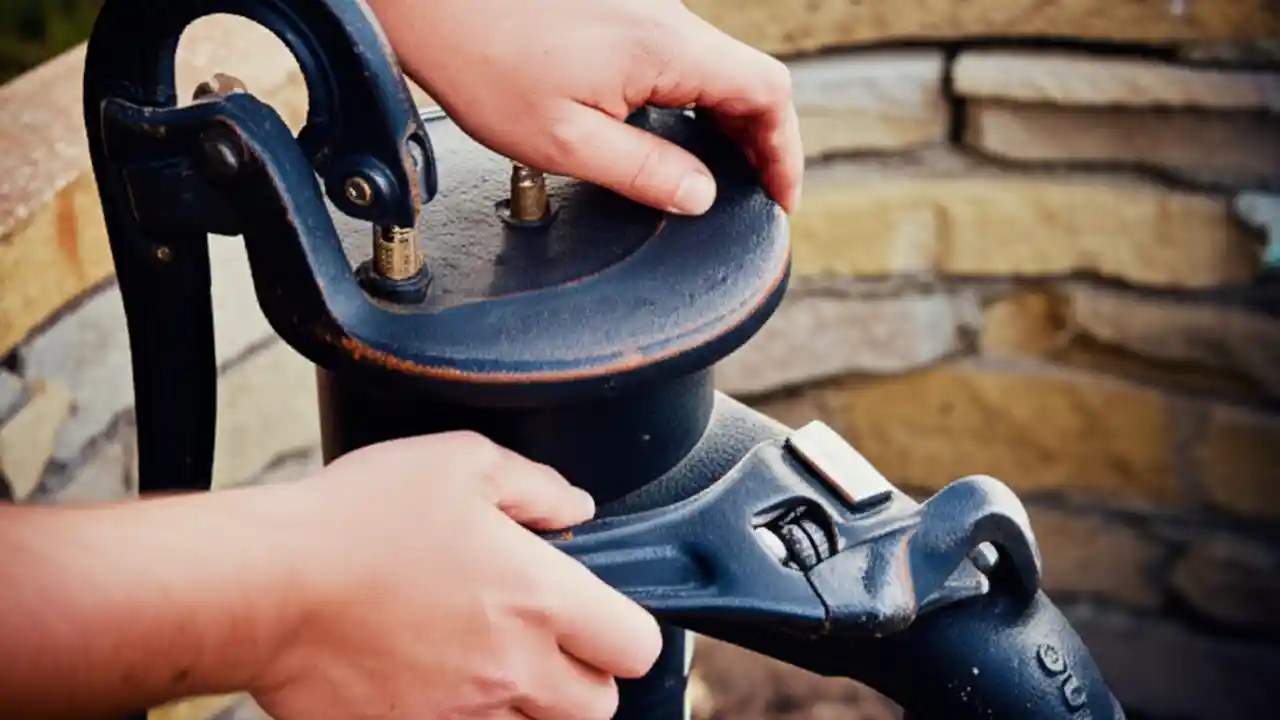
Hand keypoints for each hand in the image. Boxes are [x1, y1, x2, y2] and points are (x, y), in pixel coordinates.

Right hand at [252, 431, 661, 718]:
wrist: (263, 586)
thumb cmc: (357, 518)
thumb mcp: (459, 464)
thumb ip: (536, 487)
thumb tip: (577, 509)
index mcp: (537, 599)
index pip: (635, 648)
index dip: (625, 632)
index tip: (600, 614)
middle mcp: (510, 668)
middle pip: (596, 708)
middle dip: (586, 677)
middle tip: (548, 639)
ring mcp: (459, 714)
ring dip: (524, 700)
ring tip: (481, 653)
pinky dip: (461, 714)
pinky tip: (431, 672)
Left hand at [369, 0, 803, 214]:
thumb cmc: (482, 60)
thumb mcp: (564, 142)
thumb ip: (644, 171)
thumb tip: (700, 195)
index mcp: (666, 46)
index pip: (766, 92)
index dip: (785, 150)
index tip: (779, 197)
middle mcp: (666, 13)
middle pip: (746, 75)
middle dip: (759, 139)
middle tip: (750, 193)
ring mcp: (643, 2)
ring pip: (712, 61)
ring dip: (724, 115)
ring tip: (711, 168)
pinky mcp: (618, 3)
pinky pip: (677, 48)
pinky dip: (691, 91)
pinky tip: (664, 125)